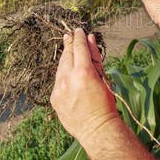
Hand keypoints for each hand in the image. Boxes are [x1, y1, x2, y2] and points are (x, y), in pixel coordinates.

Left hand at [50, 28, 118, 147]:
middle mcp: (67, 79)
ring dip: (65, 59)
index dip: (78, 37)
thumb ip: (95, 58)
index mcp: (83, 72)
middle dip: (69, 44)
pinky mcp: (53, 98)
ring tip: (70, 54)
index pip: (78, 47)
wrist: (96, 129)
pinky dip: (62, 76)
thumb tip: (90, 39)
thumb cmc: (105, 104)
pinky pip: (57, 81)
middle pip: (66, 55)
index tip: (78, 31)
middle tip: (70, 36)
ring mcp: (58, 89)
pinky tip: (68, 75)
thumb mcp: (104, 78)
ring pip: (60, 67)